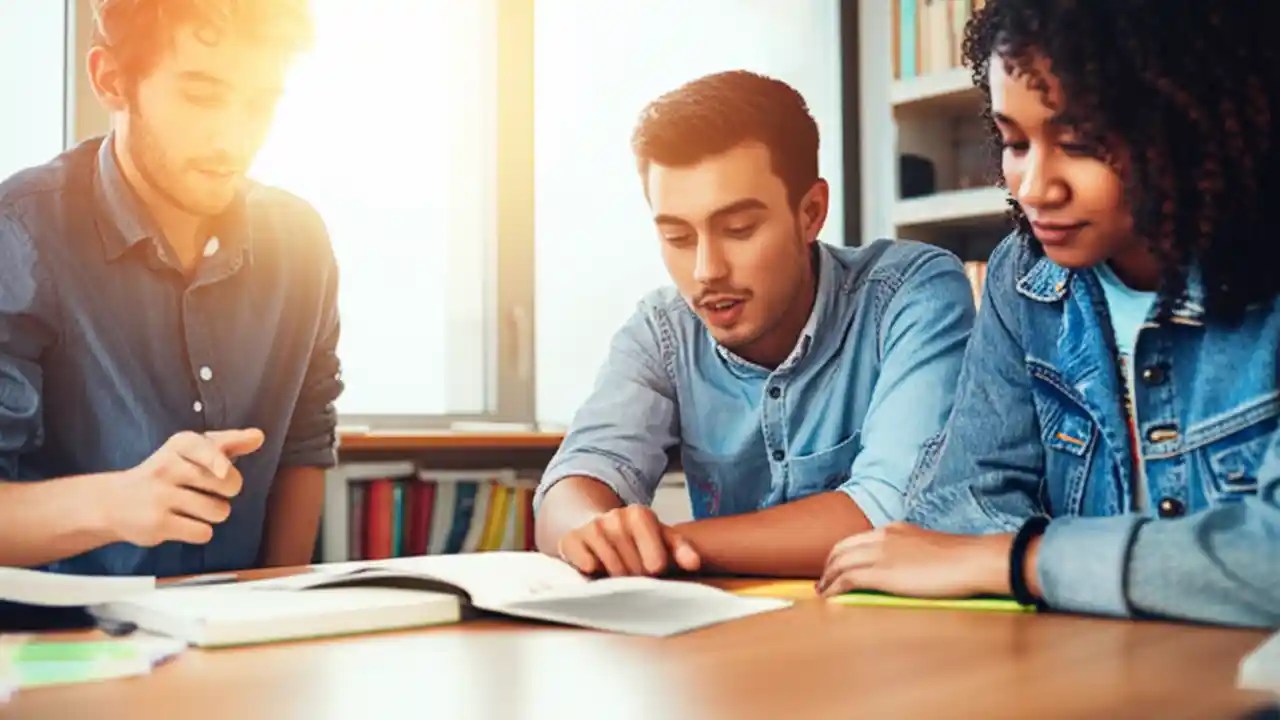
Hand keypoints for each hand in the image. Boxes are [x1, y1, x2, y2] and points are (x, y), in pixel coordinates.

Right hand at [102, 429, 265, 546]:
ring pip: (219, 511)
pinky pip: (204, 532)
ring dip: (214, 514)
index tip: (224, 469)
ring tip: (191, 508)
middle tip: (206, 490)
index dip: (218, 460)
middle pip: (227, 484)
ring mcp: (160, 496)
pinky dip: (200, 532)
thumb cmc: (166, 474)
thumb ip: (227, 444)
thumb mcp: (191, 452)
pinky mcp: (157, 524)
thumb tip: (258, 436)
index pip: (203, 447)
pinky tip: (182, 523)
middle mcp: (167, 467)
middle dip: (227, 491)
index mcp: (179, 446)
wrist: (114, 503)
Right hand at [557, 505, 700, 576]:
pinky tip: (594, 568)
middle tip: (633, 573)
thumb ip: (681, 550)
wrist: (600, 528)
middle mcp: (615, 517)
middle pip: (633, 569)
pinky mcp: (571, 540)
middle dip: (635, 578)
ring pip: (611, 570)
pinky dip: (591, 571)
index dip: (654, 571)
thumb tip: (693, 563)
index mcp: (640, 514)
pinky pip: (585, 564)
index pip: (655, 562)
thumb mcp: (662, 540)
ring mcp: (592, 527)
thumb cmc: (636, 540)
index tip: (651, 569)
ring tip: (616, 571)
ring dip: (615, 578)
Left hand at [816, 522, 1011, 598]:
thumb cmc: (961, 559)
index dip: (843, 552)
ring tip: (822, 591)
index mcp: (894, 529)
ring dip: (827, 578)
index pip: (858, 538)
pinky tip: (829, 597)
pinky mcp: (881, 573)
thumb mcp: (929, 548)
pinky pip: (847, 579)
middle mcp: (882, 537)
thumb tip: (907, 567)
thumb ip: (912, 553)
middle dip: (829, 564)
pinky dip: (834, 588)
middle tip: (824, 580)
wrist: (971, 560)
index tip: (837, 565)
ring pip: (840, 563)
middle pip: (842, 548)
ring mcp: (880, 553)